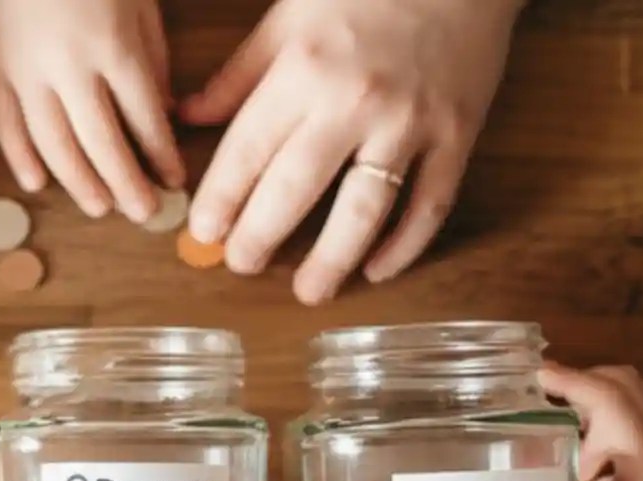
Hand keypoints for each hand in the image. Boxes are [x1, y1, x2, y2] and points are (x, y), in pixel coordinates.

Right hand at [0, 0, 184, 222]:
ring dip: (80, 183)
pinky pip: (5, 124)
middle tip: (143, 214)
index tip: (174, 182)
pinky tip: (38, 184)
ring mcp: (24, 71)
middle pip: (101, 143)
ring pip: (53, 144)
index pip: (145, 118)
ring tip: (100, 208)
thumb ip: (152, 53)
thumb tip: (164, 112)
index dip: (161, 156)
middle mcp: (69, 67)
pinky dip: (21, 158)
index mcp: (113, 45)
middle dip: (126, 185)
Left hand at [182, 0, 522, 303]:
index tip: (202, 232)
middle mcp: (354, 103)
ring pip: (364, 211)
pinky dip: (405, 246)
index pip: (249, 152)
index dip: (222, 200)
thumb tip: (185, 117)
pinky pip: (430, 205)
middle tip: (239, 265)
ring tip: (308, 291)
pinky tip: (377, 270)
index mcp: (304, 70)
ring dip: (332, 261)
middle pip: (296, 190)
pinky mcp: (457, 136)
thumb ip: (239, 75)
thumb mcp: (290, 16)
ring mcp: (410, 124)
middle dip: (261, 237)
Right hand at [537, 363, 642, 480]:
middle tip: (536, 394)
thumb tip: (525, 450)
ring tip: (551, 408)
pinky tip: (573, 432)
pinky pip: (630, 411)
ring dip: (591, 390)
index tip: (530, 377)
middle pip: (623, 382)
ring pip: (630, 391)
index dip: (568, 380)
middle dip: (579, 378)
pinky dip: (599, 406)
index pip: (608, 395)